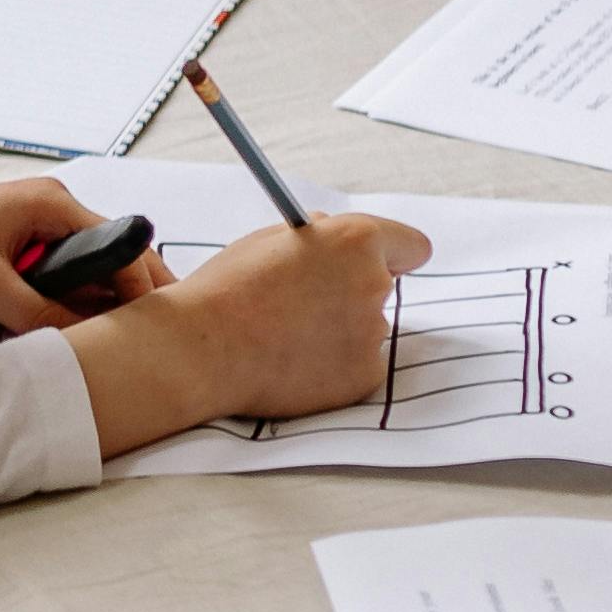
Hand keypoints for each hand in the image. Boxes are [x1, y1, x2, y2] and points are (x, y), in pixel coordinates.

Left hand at [0, 177, 165, 334]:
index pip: (120, 243)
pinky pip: (58, 285)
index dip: (140, 284)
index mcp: (50, 203)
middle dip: (126, 296)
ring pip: (85, 276)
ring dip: (94, 305)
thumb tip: (83, 345)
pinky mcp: (15, 257)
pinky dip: (67, 308)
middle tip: (150, 340)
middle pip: (110, 259)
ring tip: (113, 343)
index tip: (153, 325)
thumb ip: (36, 313)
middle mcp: (49, 213)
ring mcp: (33, 235)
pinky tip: (72, 335)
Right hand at [68, 213, 433, 454]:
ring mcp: (372, 334)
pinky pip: (357, 367)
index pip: (411, 245)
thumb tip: (332, 233)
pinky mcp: (364, 377)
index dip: (392, 254)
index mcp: (355, 240)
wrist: (199, 351)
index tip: (380, 264)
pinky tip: (290, 365)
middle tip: (302, 306)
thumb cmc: (224, 291)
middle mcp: (374, 284)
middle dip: (350, 293)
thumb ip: (314, 237)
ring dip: (337, 332)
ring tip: (283, 338)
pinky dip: (332, 369)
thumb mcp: (266, 242)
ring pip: (365, 330)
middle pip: (381, 288)